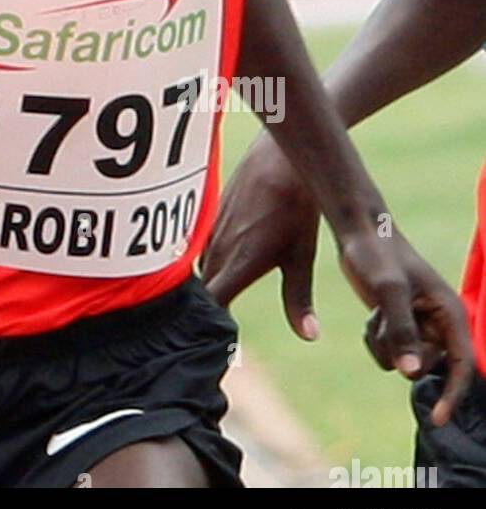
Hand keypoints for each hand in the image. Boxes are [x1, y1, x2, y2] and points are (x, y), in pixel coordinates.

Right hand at [202, 133, 320, 340]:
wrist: (279, 160)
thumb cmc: (295, 209)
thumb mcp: (301, 256)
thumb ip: (299, 299)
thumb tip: (309, 336)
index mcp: (240, 265)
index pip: (213, 307)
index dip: (213, 328)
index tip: (221, 348)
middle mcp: (219, 250)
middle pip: (203, 293)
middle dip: (206, 313)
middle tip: (214, 334)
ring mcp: (211, 232)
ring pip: (200, 271)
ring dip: (205, 289)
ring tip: (214, 307)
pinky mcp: (210, 219)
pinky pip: (200, 251)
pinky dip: (206, 267)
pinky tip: (219, 271)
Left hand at [337, 223, 472, 426]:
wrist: (359, 233)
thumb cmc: (377, 255)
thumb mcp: (387, 290)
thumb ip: (401, 331)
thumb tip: (411, 374)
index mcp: (451, 313)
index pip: (461, 365)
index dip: (452, 396)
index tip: (437, 421)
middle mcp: (440, 323)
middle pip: (426, 368)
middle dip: (400, 353)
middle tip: (385, 319)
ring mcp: (420, 327)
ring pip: (403, 363)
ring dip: (384, 345)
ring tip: (377, 313)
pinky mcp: (401, 326)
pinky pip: (389, 354)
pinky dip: (376, 340)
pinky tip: (372, 314)